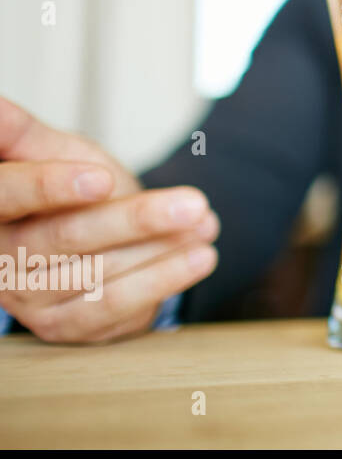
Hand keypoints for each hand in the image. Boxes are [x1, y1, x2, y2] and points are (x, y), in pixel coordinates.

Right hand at [0, 97, 218, 342]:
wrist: (95, 232)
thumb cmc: (69, 183)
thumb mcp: (50, 149)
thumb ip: (23, 132)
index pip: (8, 196)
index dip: (50, 187)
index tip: (102, 178)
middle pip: (67, 237)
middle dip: (136, 220)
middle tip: (194, 203)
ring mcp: (29, 299)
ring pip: (98, 273)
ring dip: (161, 248)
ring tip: (205, 222)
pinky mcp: (64, 327)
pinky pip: (114, 306)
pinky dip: (163, 280)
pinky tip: (200, 256)